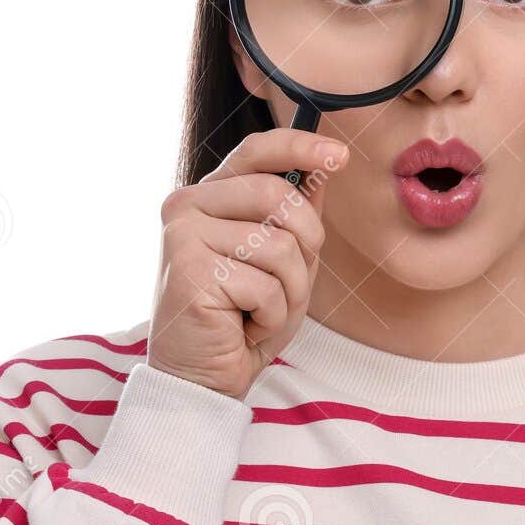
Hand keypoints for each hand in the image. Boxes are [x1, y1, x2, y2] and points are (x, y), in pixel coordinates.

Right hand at [145, 127, 348, 399]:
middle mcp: (188, 206)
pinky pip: (264, 284)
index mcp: (209, 196)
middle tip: (290, 284)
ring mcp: (183, 235)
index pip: (256, 151)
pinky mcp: (188, 270)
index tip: (340, 156)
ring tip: (261, 312)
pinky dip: (271, 316)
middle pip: (278, 196)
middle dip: (306, 244)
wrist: (203, 378)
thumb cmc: (241, 321)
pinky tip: (245, 327)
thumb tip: (319, 170)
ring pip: (278, 245)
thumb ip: (294, 218)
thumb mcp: (282, 264)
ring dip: (289, 291)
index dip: (301, 146)